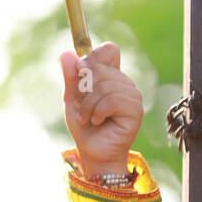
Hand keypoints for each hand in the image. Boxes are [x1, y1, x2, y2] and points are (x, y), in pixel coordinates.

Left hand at [59, 41, 142, 175]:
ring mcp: (132, 95)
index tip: (79, 72)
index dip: (92, 57)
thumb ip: (71, 77)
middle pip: (100, 68)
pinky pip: (112, 100)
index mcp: (111, 76)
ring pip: (105, 85)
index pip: (108, 50)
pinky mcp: (135, 110)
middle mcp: (124, 82)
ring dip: (88, 105)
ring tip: (87, 118)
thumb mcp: (73, 98)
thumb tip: (66, 53)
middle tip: (81, 107)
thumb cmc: (85, 126)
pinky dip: (98, 112)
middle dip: (83, 89)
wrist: (92, 152)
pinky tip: (97, 121)